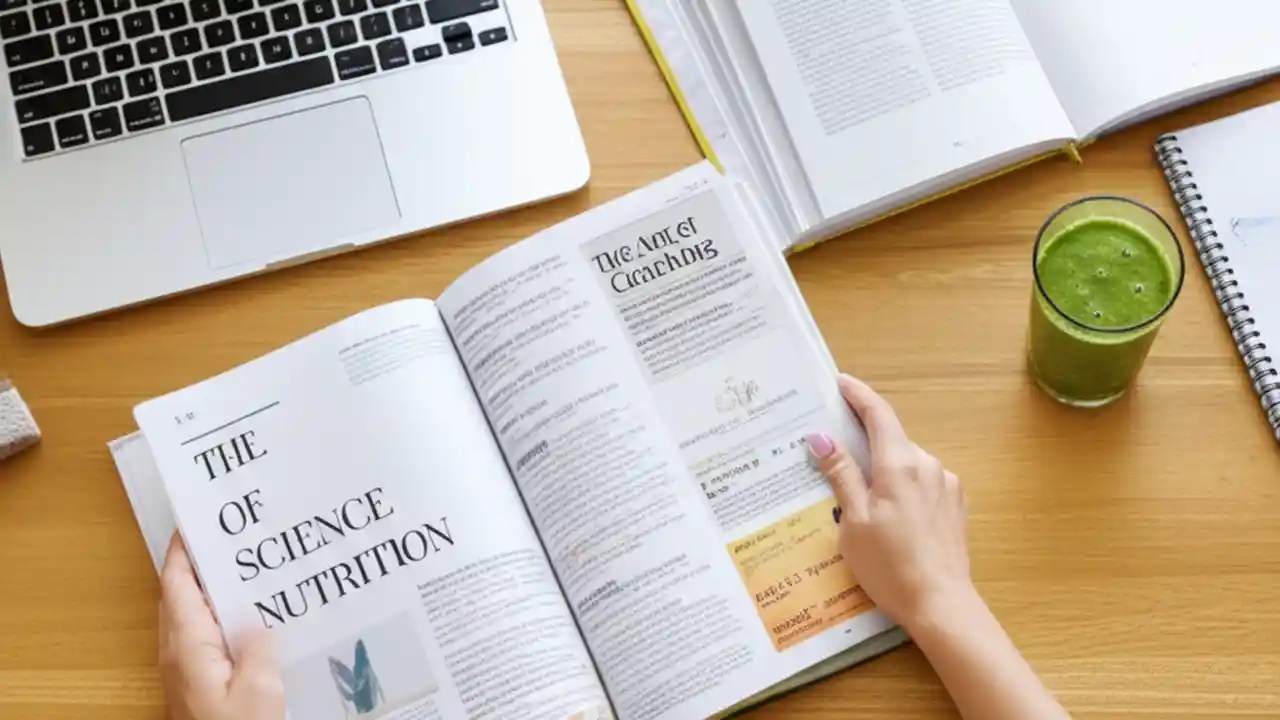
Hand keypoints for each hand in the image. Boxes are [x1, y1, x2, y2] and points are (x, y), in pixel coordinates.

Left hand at [160, 534, 284, 719]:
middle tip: (235, 536)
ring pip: (192, 615)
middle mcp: (178, 653)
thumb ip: (258, 647)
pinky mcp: (197, 684)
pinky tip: (254, 619)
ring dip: (213, 590)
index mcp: (187, 644)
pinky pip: (205, 637)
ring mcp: (185, 669)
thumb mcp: (259, 692)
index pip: (177, 582)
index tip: (199, 518)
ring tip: (250, 569)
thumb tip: (256, 619)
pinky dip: (222, 617)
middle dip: (201, 563)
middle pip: (181, 594)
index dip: (184, 549)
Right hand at [806, 374, 973, 630]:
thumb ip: (841, 474)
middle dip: (865, 443)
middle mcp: (928, 465)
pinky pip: (923, 482)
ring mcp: (947, 484)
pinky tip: (891, 517)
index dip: (858, 395)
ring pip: (907, 463)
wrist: (942, 604)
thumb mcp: (853, 521)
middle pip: (891, 440)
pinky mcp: (956, 504)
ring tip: (861, 502)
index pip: (878, 414)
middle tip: (836, 457)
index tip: (841, 383)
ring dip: (884, 470)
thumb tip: (821, 437)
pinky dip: (902, 487)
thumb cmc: (890, 566)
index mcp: (899, 465)